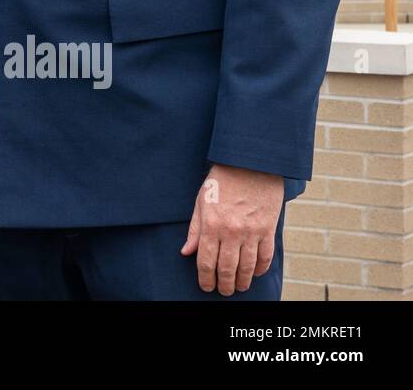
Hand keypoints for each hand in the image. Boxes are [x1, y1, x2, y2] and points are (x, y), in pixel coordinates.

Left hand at [181, 163, 283, 294]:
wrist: (250, 163)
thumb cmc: (222, 180)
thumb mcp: (201, 201)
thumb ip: (195, 229)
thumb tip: (186, 252)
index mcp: (212, 224)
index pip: (206, 261)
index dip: (205, 279)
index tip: (206, 287)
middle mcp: (231, 231)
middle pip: (227, 269)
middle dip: (224, 285)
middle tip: (223, 291)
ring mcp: (252, 232)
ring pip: (247, 267)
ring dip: (243, 281)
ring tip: (239, 287)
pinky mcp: (268, 229)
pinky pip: (265, 256)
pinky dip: (260, 269)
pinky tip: (255, 273)